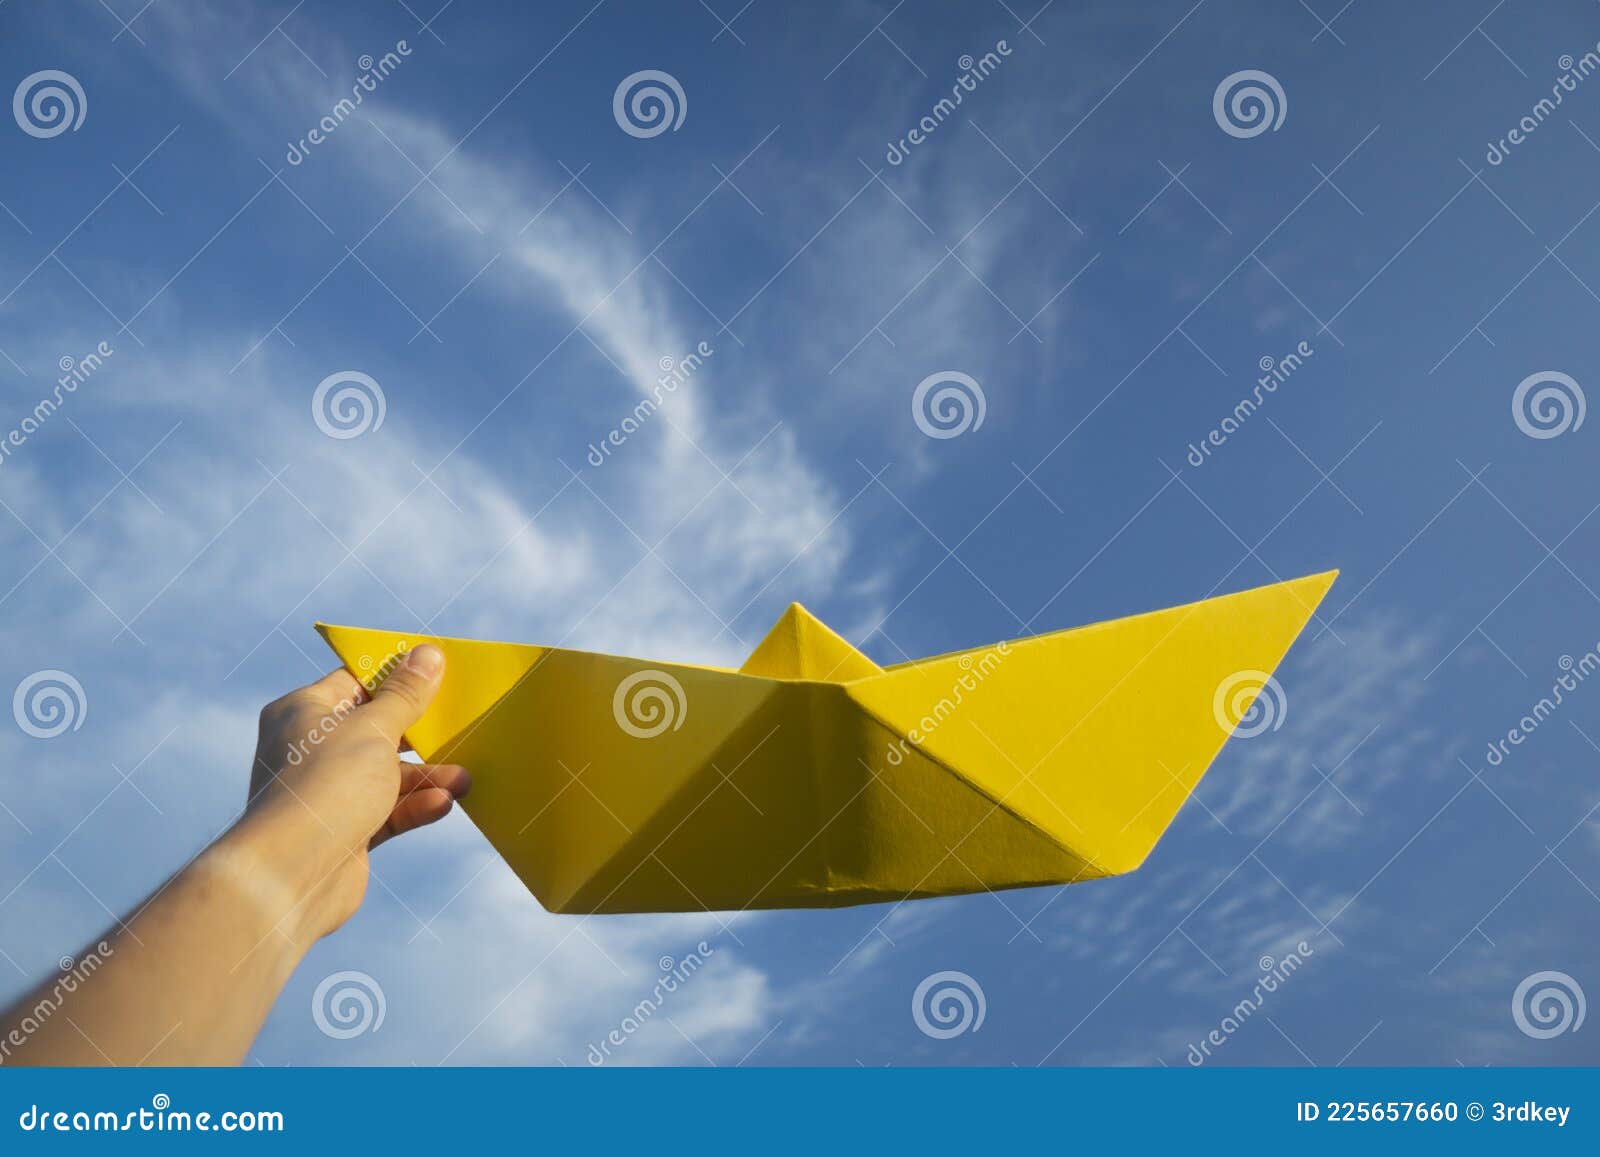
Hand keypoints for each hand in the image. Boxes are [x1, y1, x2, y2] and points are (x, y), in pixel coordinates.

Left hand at [234, 644, 470, 942]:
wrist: (291, 874)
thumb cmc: (326, 785)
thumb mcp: (375, 729)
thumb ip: (405, 695)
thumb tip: (428, 654)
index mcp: (303, 712)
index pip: (354, 683)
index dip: (395, 677)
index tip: (437, 675)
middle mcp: (310, 749)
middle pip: (375, 729)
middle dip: (420, 733)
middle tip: (458, 725)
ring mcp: (327, 792)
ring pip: (386, 774)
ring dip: (426, 776)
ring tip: (465, 780)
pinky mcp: (345, 831)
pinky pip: (387, 810)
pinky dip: (415, 806)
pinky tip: (443, 803)